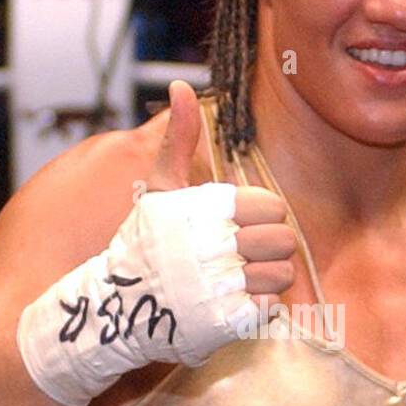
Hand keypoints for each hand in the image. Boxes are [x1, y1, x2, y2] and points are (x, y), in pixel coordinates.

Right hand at [147, 79, 295, 312]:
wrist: (121, 307)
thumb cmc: (144, 243)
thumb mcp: (160, 189)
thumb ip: (179, 138)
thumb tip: (182, 85)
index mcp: (208, 209)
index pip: (273, 207)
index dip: (259, 217)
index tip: (234, 226)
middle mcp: (216, 245)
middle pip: (284, 240)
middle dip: (268, 248)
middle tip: (240, 254)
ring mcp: (221, 284)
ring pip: (283, 275)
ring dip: (266, 278)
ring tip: (237, 278)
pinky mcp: (226, 320)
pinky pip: (270, 306)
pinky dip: (257, 306)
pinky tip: (232, 300)